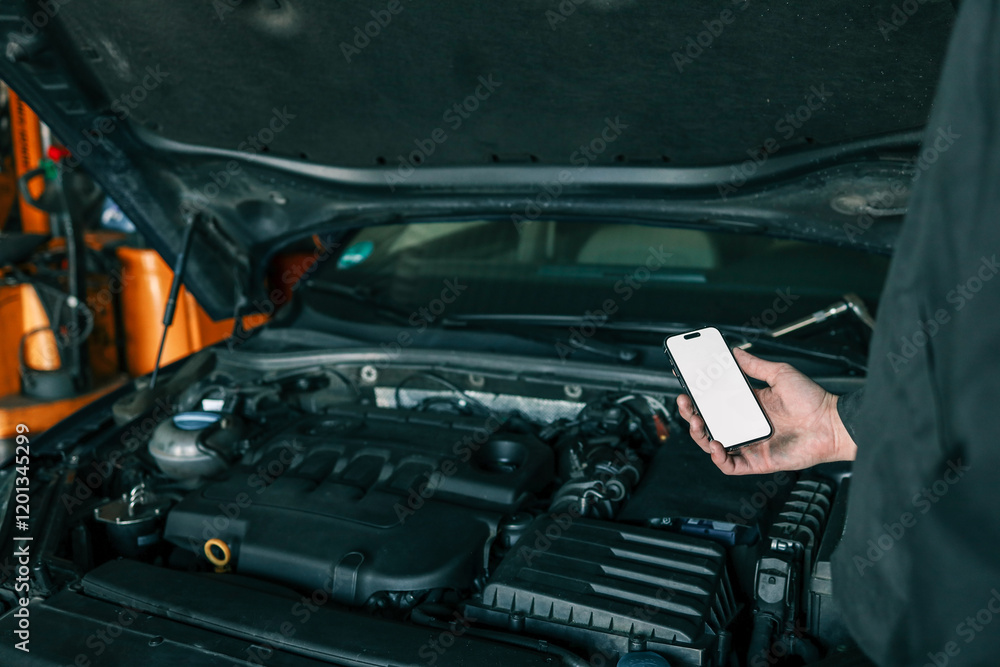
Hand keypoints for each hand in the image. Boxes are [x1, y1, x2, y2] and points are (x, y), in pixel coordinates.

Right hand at [675, 347, 856, 474]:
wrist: (833, 424)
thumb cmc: (812, 400)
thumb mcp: (779, 374)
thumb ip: (754, 365)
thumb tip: (734, 351)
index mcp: (748, 405)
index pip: (714, 400)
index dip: (697, 395)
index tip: (684, 383)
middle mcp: (745, 425)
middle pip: (708, 422)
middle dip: (690, 414)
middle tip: (684, 402)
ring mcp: (750, 444)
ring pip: (713, 444)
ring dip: (699, 434)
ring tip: (696, 422)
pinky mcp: (757, 461)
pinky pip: (731, 465)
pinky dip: (719, 458)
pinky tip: (716, 445)